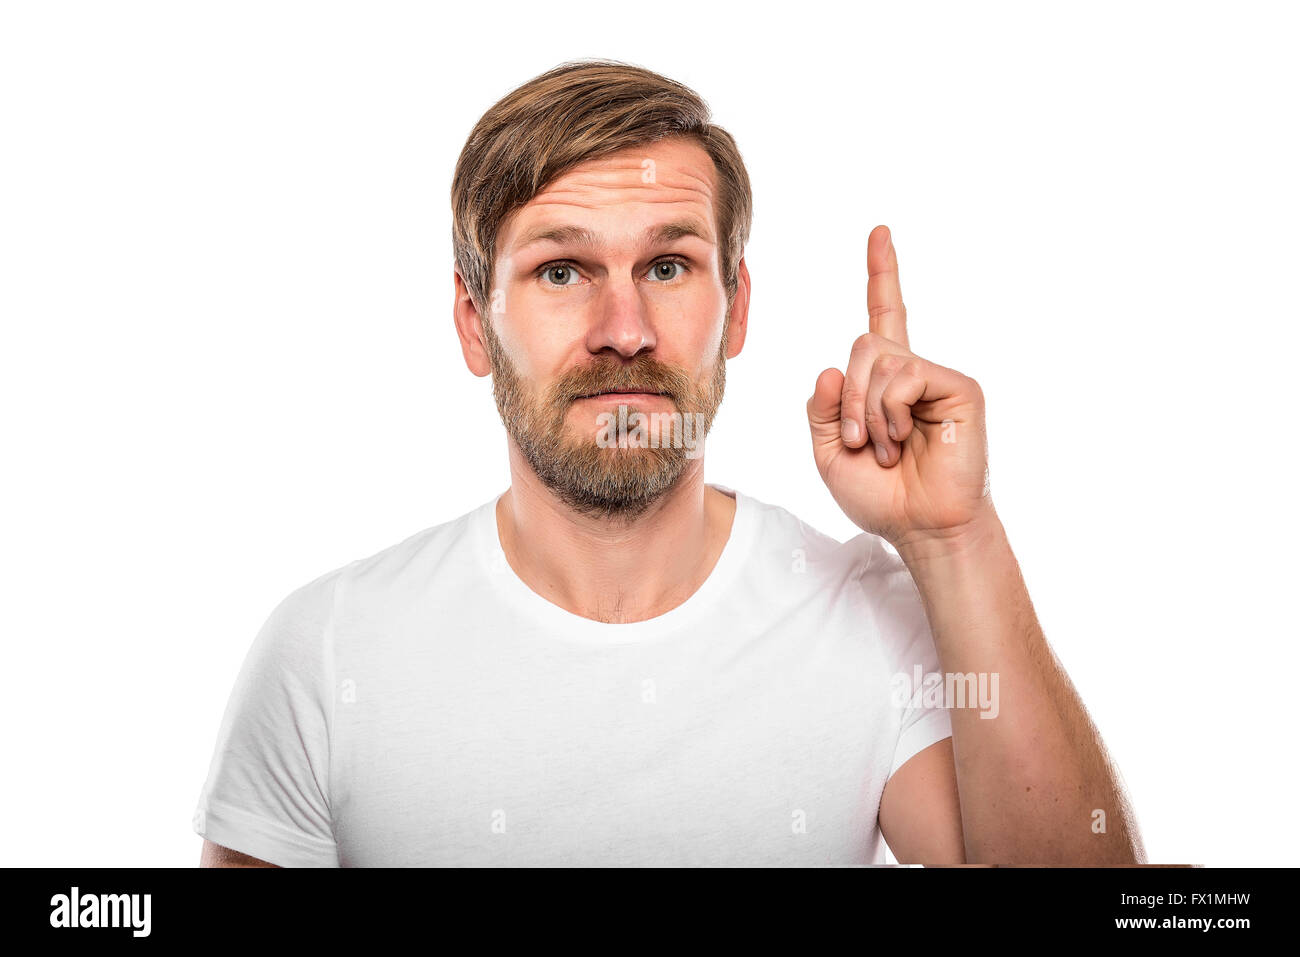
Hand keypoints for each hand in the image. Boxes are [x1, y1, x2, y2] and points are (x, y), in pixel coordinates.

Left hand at [806, 225, 993, 549]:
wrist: (921, 527)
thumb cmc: (881, 495)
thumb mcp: (828, 453)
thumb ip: (819, 409)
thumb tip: (831, 368)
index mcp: (885, 382)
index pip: (883, 317)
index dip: (882, 275)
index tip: (881, 233)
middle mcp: (913, 372)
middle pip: (862, 345)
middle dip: (847, 397)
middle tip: (857, 440)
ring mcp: (937, 377)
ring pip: (879, 359)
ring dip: (866, 410)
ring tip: (885, 446)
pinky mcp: (959, 387)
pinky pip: (905, 375)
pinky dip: (889, 410)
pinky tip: (903, 437)